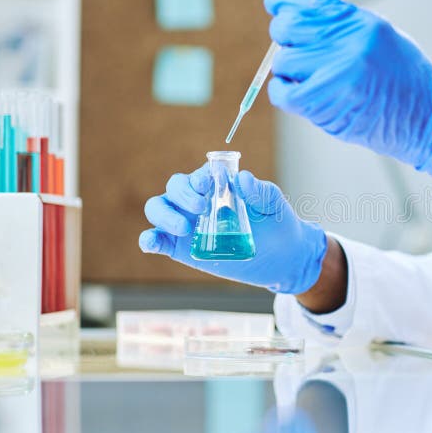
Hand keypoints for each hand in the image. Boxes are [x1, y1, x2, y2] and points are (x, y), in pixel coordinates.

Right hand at [139, 165, 326, 293]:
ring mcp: (187, 224)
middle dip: (183, 195)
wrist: (283, 258)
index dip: (199, 178)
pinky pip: (156, 240)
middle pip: (174, 188)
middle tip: (202, 209)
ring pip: (157, 209)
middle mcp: (197, 201)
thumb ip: (260, 190)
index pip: (198, 175)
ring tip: (185, 228)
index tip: (208, 186)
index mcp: (217, 185)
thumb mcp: (274, 204)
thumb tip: (242, 178)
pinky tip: (153, 243)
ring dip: (164, 215)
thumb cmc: (277, 223)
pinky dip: (148, 240)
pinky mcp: (181, 248)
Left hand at [264, 0, 431, 185]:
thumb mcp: (382, 38)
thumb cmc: (408, 81)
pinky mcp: (327, 102)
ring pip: (284, 62)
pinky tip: (294, 94)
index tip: (276, 9)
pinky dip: (282, 93)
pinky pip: (284, 93)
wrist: (430, 120)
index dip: (287, 8)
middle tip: (297, 53)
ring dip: (289, 72)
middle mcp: (350, 43)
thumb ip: (342, 20)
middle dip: (285, 39)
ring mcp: (338, 72)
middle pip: (289, 30)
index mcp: (363, 24)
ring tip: (308, 80)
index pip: (310, 6)